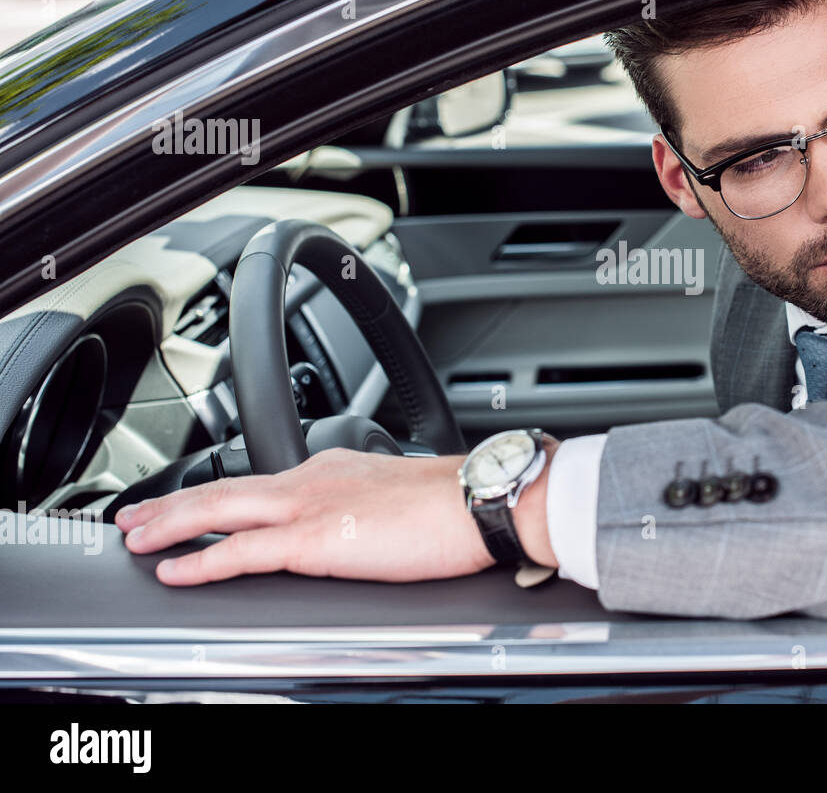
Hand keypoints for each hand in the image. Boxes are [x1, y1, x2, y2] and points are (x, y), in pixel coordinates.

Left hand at [113, 447, 555, 585]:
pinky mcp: (314, 538)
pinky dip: (200, 562)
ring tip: (136, 538)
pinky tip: (174, 571)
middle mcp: (312, 480)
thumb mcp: (398, 496)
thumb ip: (366, 507)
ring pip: (218, 511)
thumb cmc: (455, 503)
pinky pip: (240, 552)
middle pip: (224, 489)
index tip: (198, 501)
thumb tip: (364, 528)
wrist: (479, 500)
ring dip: (170, 524)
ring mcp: (309, 506)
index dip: (219, 492)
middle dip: (173, 503)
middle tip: (134, 515)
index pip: (261, 482)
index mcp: (334, 469)